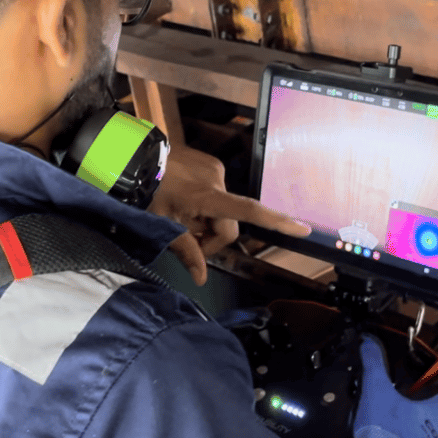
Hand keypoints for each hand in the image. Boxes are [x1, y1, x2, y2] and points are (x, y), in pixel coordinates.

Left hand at [147, 144, 309, 285]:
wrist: (135, 157)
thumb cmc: (148, 192)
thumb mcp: (163, 225)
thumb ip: (186, 251)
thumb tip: (202, 279)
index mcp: (209, 196)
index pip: (249, 211)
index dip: (277, 222)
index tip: (302, 228)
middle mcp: (218, 180)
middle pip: (230, 222)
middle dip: (212, 236)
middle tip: (188, 240)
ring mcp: (215, 169)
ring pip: (223, 208)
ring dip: (208, 219)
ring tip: (182, 218)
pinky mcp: (210, 163)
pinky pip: (216, 192)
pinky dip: (205, 204)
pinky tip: (185, 202)